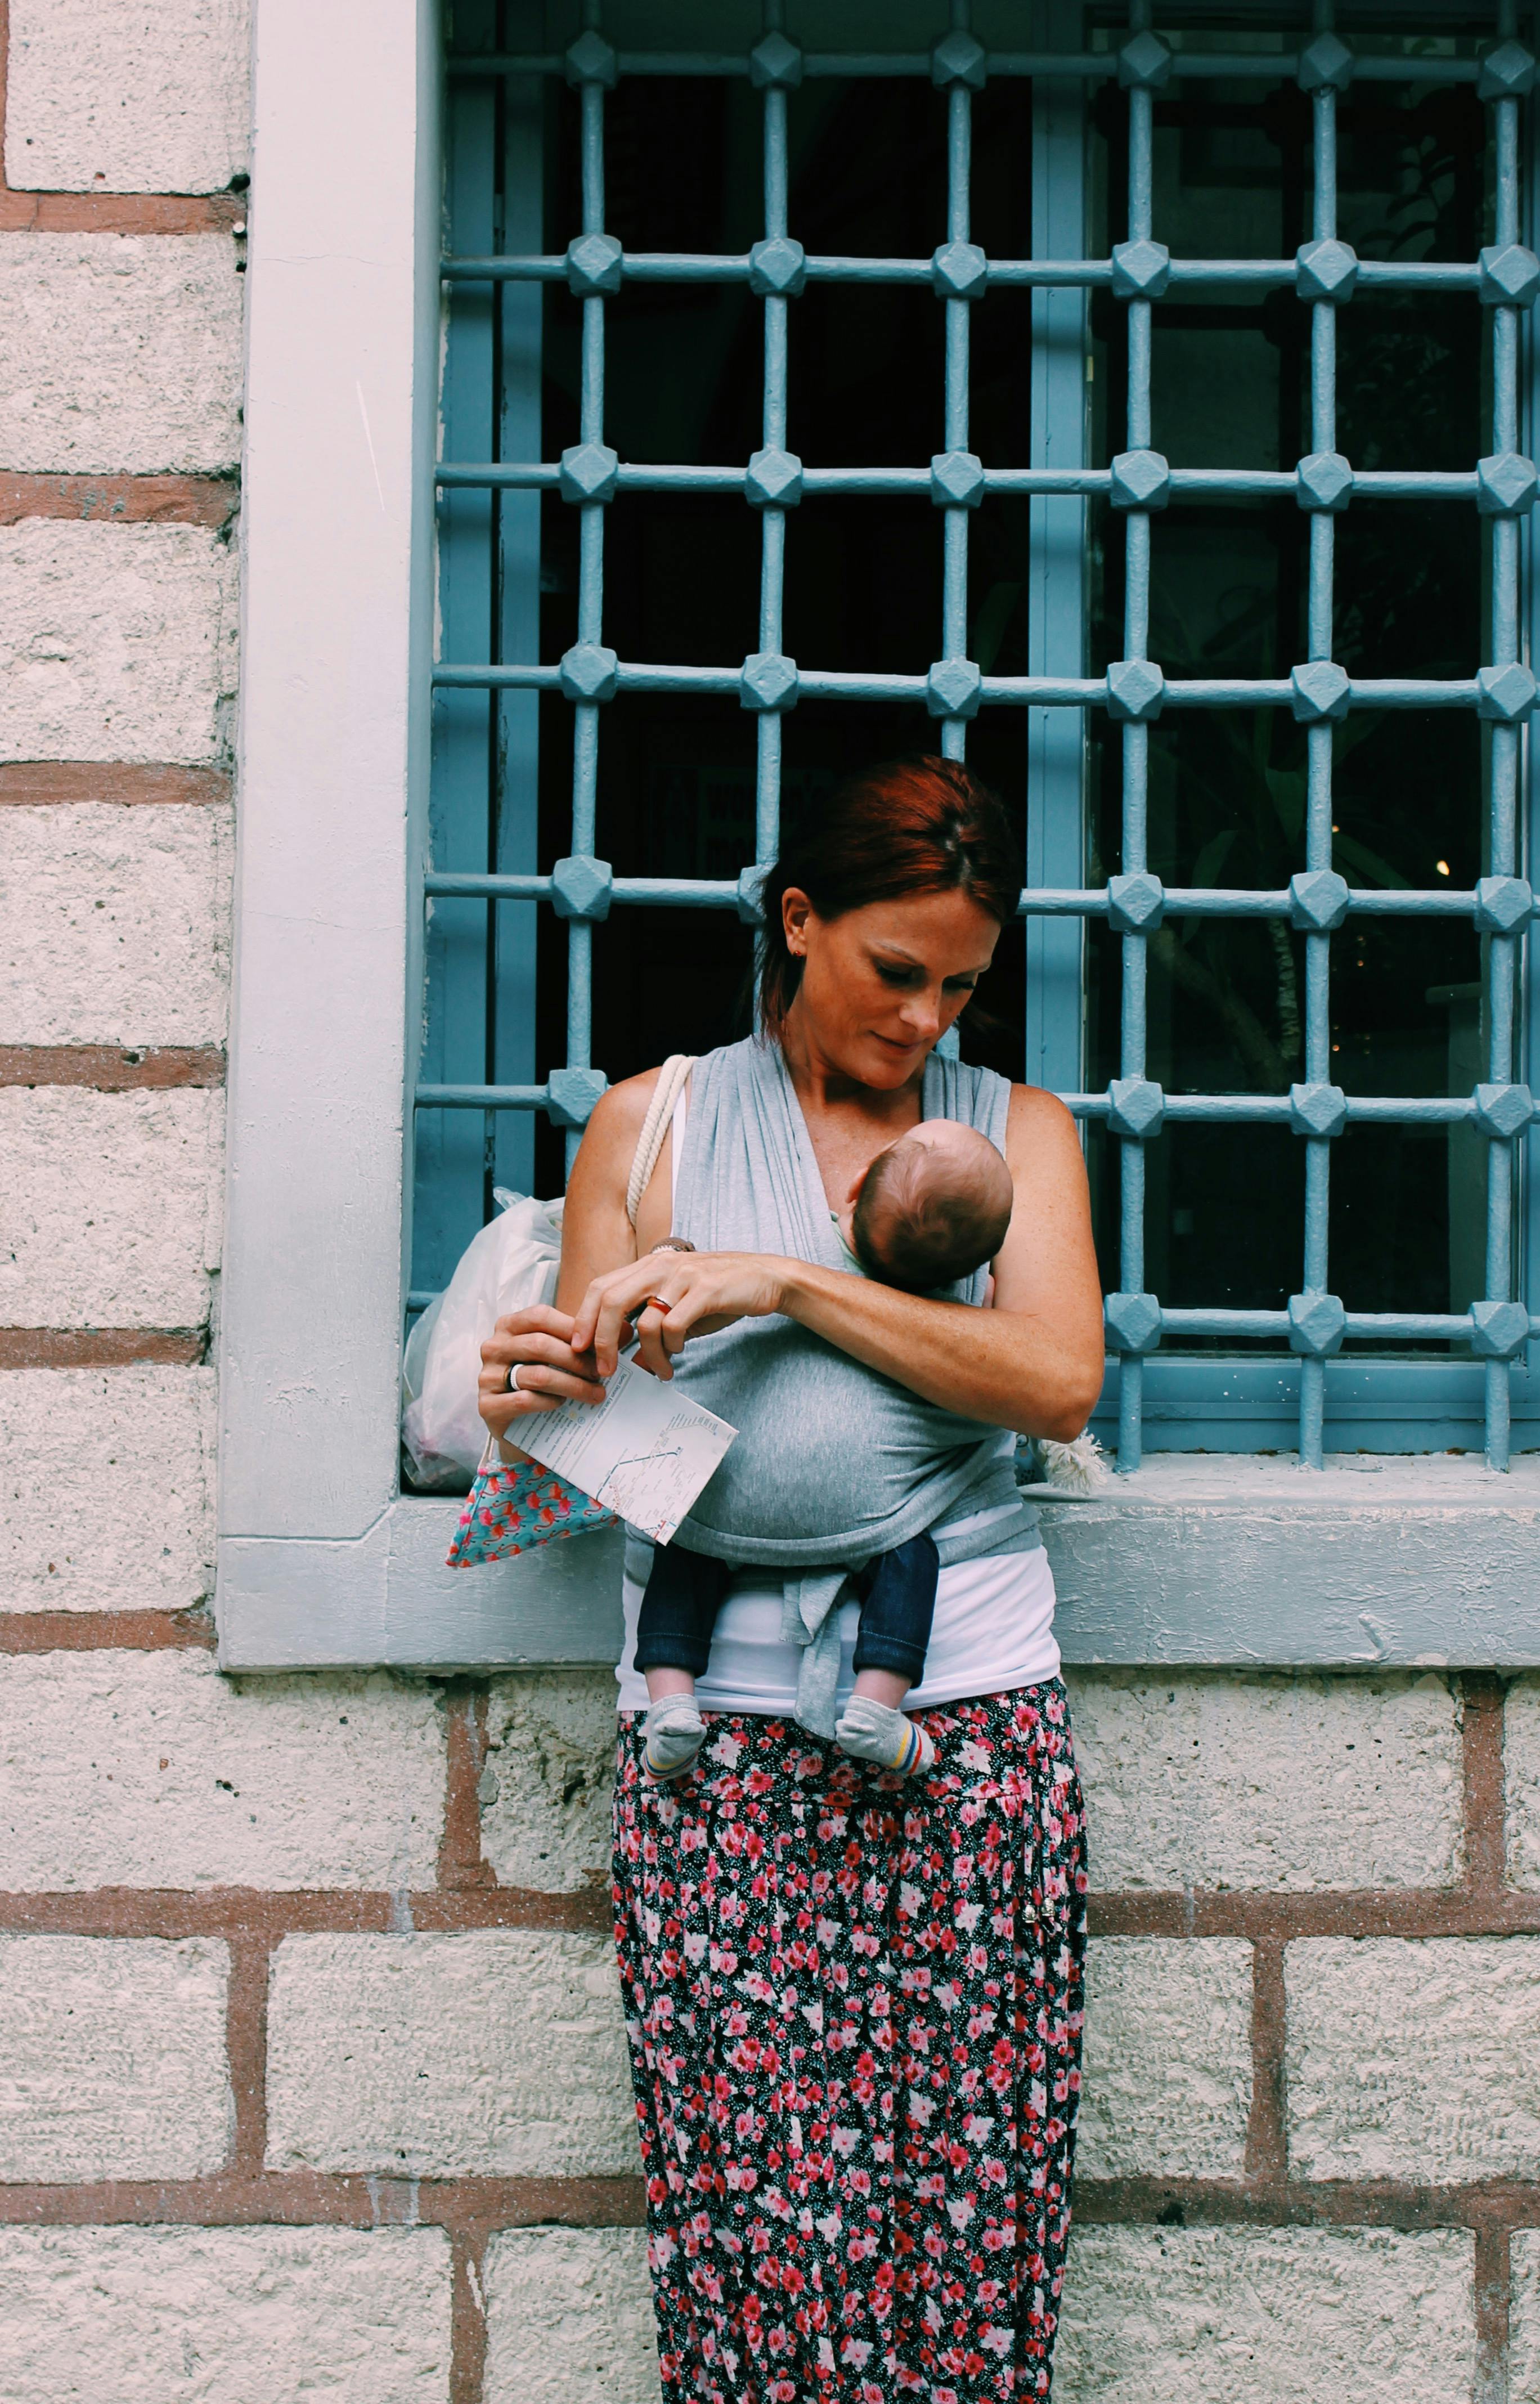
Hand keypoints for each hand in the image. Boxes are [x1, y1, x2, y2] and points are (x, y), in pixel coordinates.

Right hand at [478, 1303, 612, 1446]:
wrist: (520, 1429)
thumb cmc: (543, 1385)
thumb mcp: (561, 1357)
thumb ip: (585, 1341)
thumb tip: (628, 1332)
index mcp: (508, 1326)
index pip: (540, 1315)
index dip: (574, 1328)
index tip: (601, 1345)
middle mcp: (492, 1347)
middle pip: (541, 1345)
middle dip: (578, 1360)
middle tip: (604, 1374)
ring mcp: (486, 1377)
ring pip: (537, 1375)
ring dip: (574, 1385)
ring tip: (597, 1394)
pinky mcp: (487, 1406)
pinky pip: (525, 1400)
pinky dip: (550, 1403)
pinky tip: (565, 1406)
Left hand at [571, 1250, 792, 1380]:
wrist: (768, 1278)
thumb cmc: (720, 1294)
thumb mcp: (680, 1309)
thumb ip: (652, 1329)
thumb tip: (632, 1362)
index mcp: (648, 1266)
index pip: (601, 1287)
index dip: (584, 1318)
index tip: (578, 1348)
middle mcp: (660, 1266)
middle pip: (611, 1300)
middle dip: (602, 1340)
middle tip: (605, 1369)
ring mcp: (683, 1276)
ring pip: (645, 1321)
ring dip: (648, 1355)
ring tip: (660, 1371)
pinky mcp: (705, 1290)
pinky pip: (674, 1326)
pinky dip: (672, 1347)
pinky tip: (679, 1353)